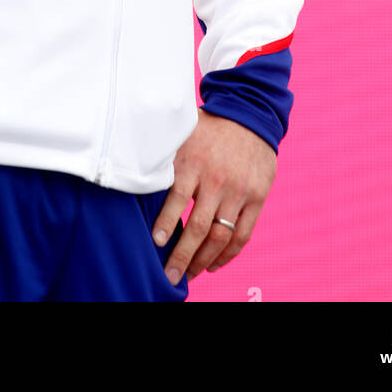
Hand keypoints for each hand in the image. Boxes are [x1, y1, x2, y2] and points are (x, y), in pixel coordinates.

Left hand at [152, 111, 276, 284]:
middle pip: (198, 227)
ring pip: (221, 236)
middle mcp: (217, 179)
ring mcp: (239, 191)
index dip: (165, 223)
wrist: (249, 115)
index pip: (177, 198)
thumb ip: (165, 156)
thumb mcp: (183, 133)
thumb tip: (134, 173)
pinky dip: (228, 254)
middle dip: (183, 256)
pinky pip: (243, 234)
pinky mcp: (257, 198)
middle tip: (171, 276)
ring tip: (191, 274)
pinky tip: (214, 264)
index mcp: (194, 161)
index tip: (156, 243)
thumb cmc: (208, 128)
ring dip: (204, 260)